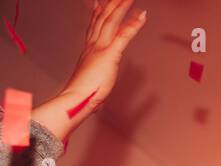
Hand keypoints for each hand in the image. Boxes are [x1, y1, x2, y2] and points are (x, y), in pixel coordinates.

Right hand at [34, 1, 147, 139]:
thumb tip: (94, 94)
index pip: (93, 27)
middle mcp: (93, 45)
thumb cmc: (83, 96)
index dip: (96, 13)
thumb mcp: (90, 85)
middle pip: (103, 18)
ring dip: (122, 6)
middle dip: (112, 4)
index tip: (98, 2)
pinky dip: (133, 24)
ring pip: (112, 21)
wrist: (77, 99)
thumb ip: (93, 83)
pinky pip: (124, 36)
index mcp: (88, 51)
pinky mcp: (110, 55)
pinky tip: (142, 15)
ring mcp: (101, 48)